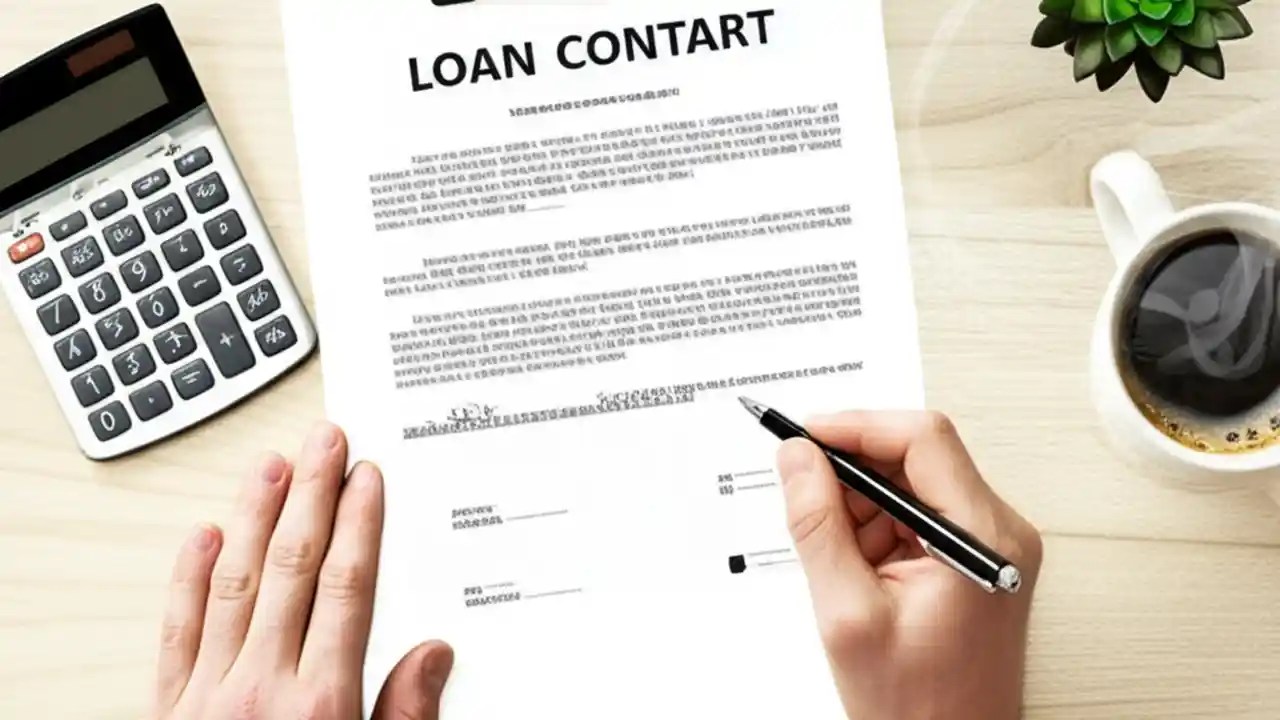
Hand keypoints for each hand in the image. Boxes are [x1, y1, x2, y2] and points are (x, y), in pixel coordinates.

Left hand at [153, 422, 453, 718]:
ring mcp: (209, 696)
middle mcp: (262, 688)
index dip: (358, 524)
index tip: (364, 479)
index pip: (346, 588)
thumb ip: (405, 716)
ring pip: (235, 583)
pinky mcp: (169, 710)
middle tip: (322, 443)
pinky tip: (205, 535)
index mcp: (322, 704)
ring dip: (255, 516)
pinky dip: (189, 579)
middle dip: (311, 495)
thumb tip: (433, 656)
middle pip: (292, 568)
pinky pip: (179, 631)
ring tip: (270, 464)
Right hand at [776, 412, 1042, 719]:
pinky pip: (913, 514)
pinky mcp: (971, 557)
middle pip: (915, 456)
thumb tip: (797, 459)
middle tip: (805, 498)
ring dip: (859, 506)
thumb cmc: (919, 707)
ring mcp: (987, 544)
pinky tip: (857, 571)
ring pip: (909, 483)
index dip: (856, 426)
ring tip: (840, 563)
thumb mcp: (848, 613)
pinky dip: (873, 530)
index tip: (805, 435)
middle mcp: (996, 532)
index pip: (922, 439)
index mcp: (982, 538)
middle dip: (851, 473)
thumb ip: (818, 526)